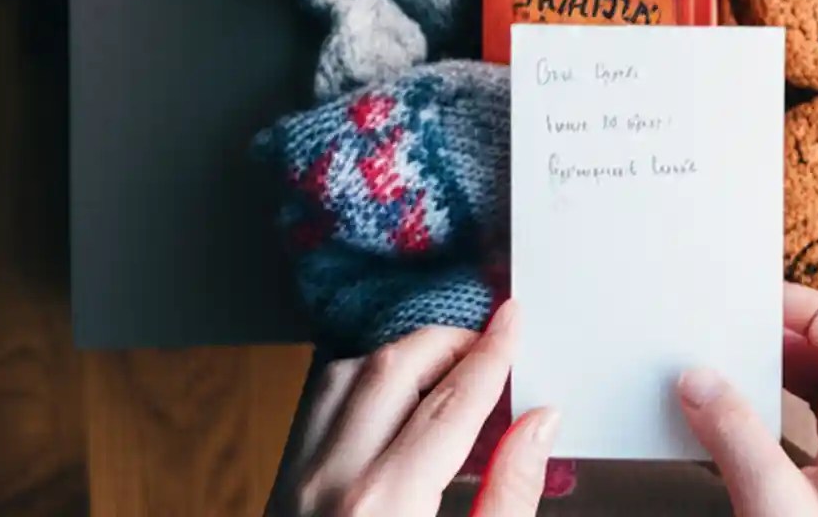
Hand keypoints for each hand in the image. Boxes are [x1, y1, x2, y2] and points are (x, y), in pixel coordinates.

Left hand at [267, 301, 558, 516]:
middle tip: (490, 345)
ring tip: (448, 368)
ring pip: (346, 374)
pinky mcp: (278, 490)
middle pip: (394, 367)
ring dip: (401, 357)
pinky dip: (359, 382)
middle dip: (448, 341)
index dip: (493, 352)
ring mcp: (294, 484)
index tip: (516, 320)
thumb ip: (508, 495)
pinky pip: (317, 406)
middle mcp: (331, 482)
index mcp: (387, 505)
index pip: (454, 400)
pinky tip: (393, 398)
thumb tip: (539, 424)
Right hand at [677, 283, 817, 516]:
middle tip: (738, 334)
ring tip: (739, 373)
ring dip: (792, 380)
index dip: (810, 310)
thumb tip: (699, 380)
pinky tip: (753, 430)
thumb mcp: (772, 506)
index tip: (760, 301)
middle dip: (793, 343)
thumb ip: (732, 435)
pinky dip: (794, 420)